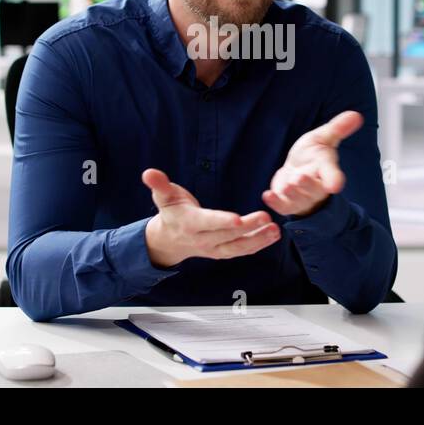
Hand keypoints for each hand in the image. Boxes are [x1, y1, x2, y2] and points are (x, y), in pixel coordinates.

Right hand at [142, 168, 278, 267]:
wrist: (169, 240)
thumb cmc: (171, 212)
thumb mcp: (163, 196)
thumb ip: (159, 185)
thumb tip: (148, 173)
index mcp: (188, 224)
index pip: (207, 223)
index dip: (221, 221)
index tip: (238, 219)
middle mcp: (201, 239)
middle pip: (227, 235)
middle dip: (247, 228)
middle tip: (266, 217)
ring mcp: (213, 248)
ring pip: (237, 247)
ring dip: (257, 240)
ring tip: (275, 230)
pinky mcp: (222, 252)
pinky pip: (241, 250)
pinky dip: (258, 245)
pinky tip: (273, 235)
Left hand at [262, 110, 362, 217]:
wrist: (298, 171)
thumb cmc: (313, 156)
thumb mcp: (324, 138)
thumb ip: (338, 128)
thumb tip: (356, 115)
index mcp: (327, 171)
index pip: (332, 176)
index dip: (334, 179)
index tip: (336, 184)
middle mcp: (315, 187)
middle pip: (314, 190)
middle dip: (307, 185)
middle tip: (299, 177)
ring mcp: (301, 198)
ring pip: (298, 199)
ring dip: (292, 194)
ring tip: (286, 185)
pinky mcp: (286, 203)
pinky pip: (282, 206)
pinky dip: (275, 202)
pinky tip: (267, 195)